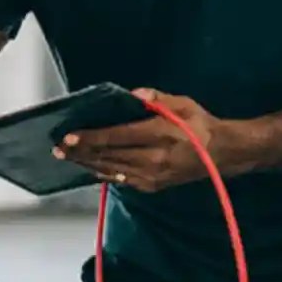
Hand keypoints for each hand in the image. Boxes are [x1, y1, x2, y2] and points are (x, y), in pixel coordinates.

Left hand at [54, 88, 229, 192]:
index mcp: (159, 136)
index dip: (90, 137)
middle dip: (80, 152)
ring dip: (86, 164)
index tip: (68, 137)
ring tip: (66, 158)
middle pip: (108, 156)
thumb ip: (156, 99)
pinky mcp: (153, 186)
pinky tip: (90, 167)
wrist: (224, 154)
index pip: (116, 137)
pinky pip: (122, 180)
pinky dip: (103, 173)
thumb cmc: (201, 125)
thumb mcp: (182, 104)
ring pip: (111, 170)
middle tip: (57, 149)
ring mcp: (152, 176)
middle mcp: (153, 159)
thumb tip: (133, 94)